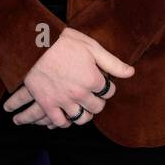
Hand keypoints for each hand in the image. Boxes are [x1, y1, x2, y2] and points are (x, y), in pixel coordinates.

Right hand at [4, 27, 133, 127]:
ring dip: (83, 115)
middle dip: (97, 101)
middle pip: (96, 107)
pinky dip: (63, 122)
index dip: (106, 86)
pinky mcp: (47, 104)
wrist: (33, 44)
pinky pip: (59, 122)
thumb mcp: (91, 47)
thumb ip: (112, 62)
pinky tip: (64, 117)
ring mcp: (63, 101)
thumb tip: (131, 73)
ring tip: (81, 109)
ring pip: (80, 118)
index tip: (101, 81)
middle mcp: (80, 94)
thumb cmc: (62, 42)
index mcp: (92, 79)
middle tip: (92, 96)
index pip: (109, 91)